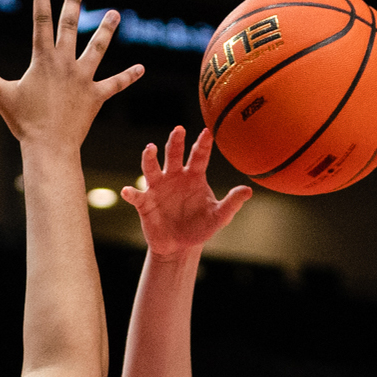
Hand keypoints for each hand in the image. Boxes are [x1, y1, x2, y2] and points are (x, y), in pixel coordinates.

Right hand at [0, 0, 142, 148]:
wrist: (49, 148)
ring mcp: (83, 79)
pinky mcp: (96, 97)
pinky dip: (128, 76)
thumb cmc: (23, 122)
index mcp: (43, 59)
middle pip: (71, 26)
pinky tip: (141, 68)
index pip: (41, 21)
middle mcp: (66, 64)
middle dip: (74, 2)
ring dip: (107, 30)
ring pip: (98, 48)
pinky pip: (115, 84)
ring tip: (116, 14)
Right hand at [121, 126, 250, 257]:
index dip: (203, 143)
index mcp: (194, 176)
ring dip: (150, 157)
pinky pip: (136, 195)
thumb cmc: (199, 228)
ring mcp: (158, 187)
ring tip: (151, 148)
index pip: (199, 155)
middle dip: (175, 141)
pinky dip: (131, 193)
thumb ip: (231, 203)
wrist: (179, 246)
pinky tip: (127, 191)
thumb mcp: (218, 217)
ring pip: (152, 167)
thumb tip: (248, 190)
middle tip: (178, 130)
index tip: (207, 132)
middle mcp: (174, 176)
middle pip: (174, 154)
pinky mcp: (145, 202)